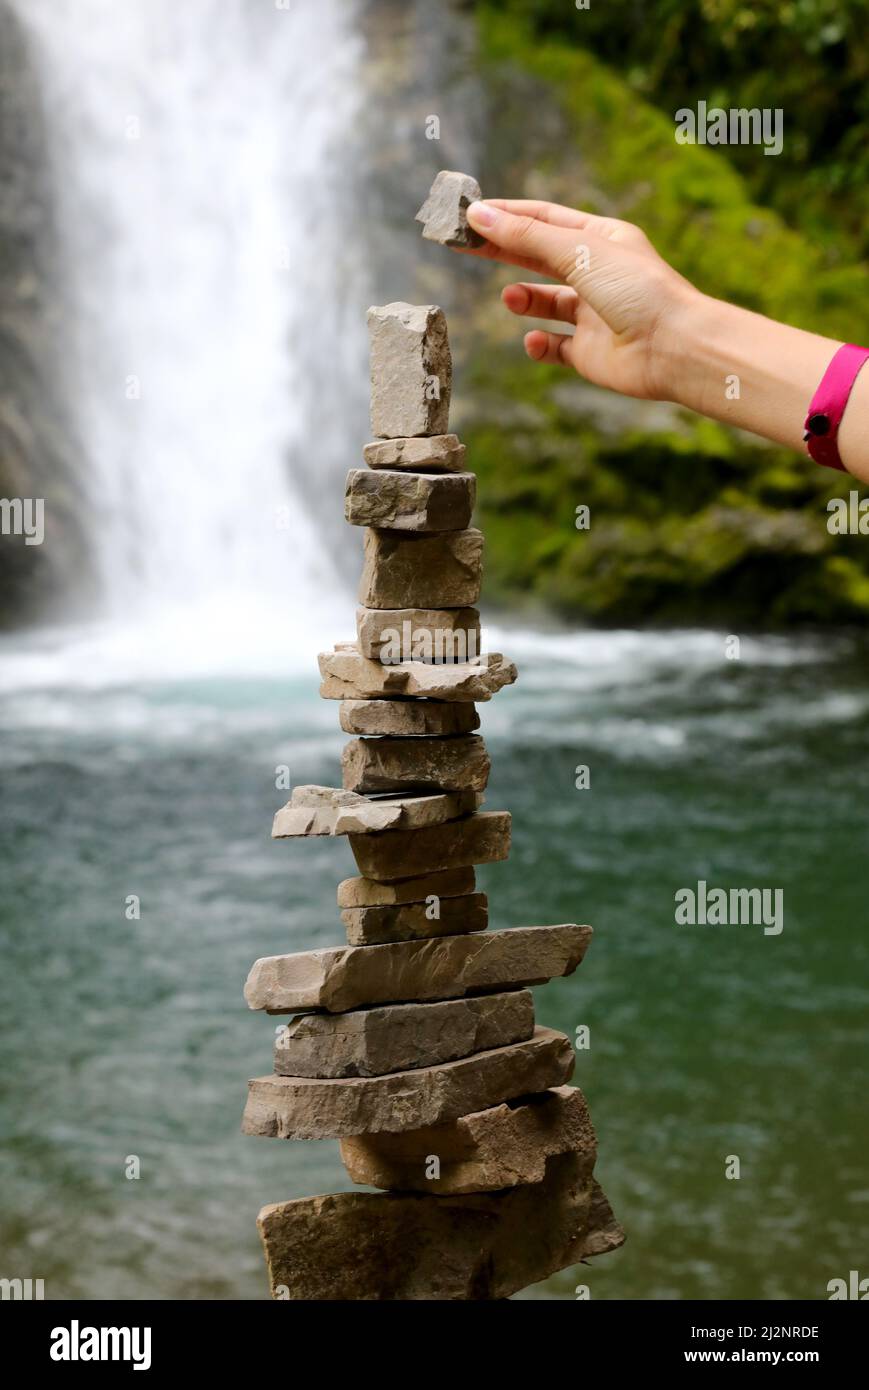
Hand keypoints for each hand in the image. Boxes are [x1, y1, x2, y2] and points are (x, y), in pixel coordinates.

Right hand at [464, 199, 699, 401]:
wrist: (673, 347)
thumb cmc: (636, 289)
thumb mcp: (578, 251)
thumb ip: (525, 236)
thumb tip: (478, 216)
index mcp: (601, 239)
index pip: (544, 219)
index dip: (506, 215)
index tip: (469, 214)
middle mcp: (597, 274)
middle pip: (538, 256)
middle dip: (502, 251)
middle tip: (462, 246)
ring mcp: (593, 314)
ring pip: (546, 302)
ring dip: (524, 300)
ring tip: (510, 299)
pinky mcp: (589, 352)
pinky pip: (554, 346)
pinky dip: (540, 344)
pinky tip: (535, 341)